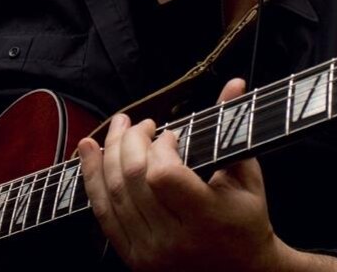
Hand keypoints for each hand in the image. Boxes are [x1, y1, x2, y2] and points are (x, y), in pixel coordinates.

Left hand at [77, 78, 284, 271]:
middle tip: (141, 124)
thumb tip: (234, 82)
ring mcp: (150, 253)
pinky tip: (90, 151)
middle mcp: (174, 240)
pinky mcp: (133, 259)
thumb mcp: (247, 175)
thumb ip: (233, 126)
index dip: (161, 147)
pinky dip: (92, 178)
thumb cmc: (247, 220)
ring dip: (108, 152)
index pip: (164, 175)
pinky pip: (103, 214)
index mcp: (207, 220)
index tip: (173, 136)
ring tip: (118, 128)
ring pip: (113, 194)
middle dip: (131, 141)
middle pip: (133, 179)